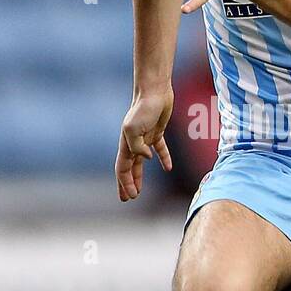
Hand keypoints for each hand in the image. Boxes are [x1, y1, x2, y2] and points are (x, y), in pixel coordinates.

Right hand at [115, 85, 173, 201]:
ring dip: (139, 176)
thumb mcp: (134, 129)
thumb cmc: (142, 108)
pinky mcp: (157, 132)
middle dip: (126, 184)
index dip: (124, 183)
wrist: (155, 91)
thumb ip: (137, 146)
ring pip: (141, 162)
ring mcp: (145, 138)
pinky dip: (163, 159)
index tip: (130, 197)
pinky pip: (160, 149)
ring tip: (139, 190)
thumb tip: (146, 158)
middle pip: (128, 168)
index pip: (122, 168)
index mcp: (125, 143)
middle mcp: (133, 143)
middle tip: (128, 198)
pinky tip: (168, 168)